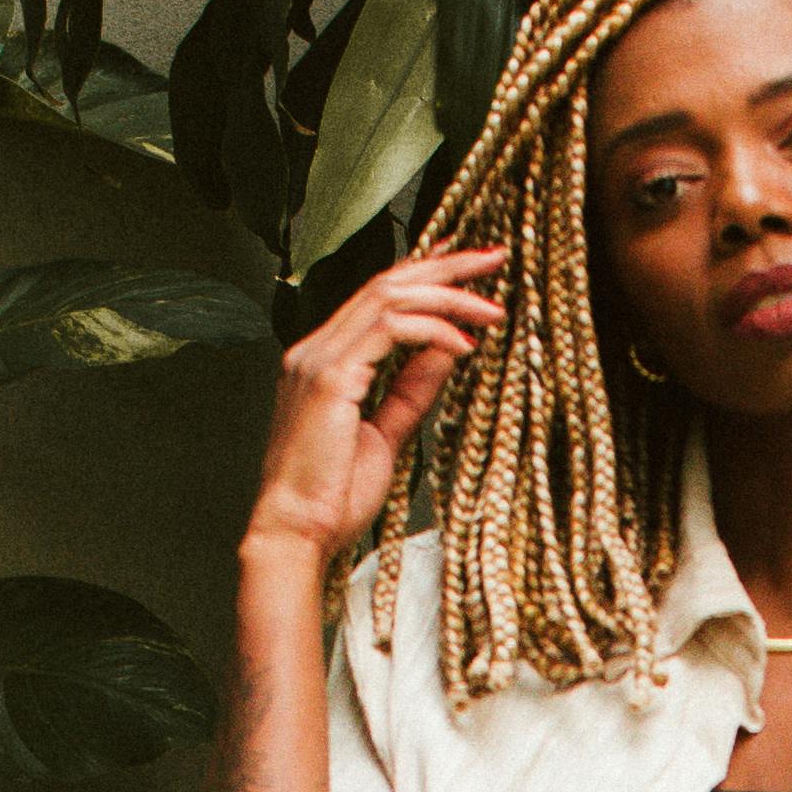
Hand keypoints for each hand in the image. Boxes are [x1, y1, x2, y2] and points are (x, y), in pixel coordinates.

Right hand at [244, 249, 505, 565]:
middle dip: (445, 265)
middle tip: (494, 257)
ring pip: (388, 297)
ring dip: (447, 295)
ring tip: (491, 307)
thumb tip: (446, 351)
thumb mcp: (386, 435)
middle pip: (386, 282)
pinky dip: (431, 329)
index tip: (472, 269)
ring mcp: (318, 359)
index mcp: (326, 359)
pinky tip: (463, 342)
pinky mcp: (330, 379)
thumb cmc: (332, 498)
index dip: (427, 275)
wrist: (297, 534)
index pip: (379, 296)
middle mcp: (316, 349)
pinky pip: (388, 330)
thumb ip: (411, 390)